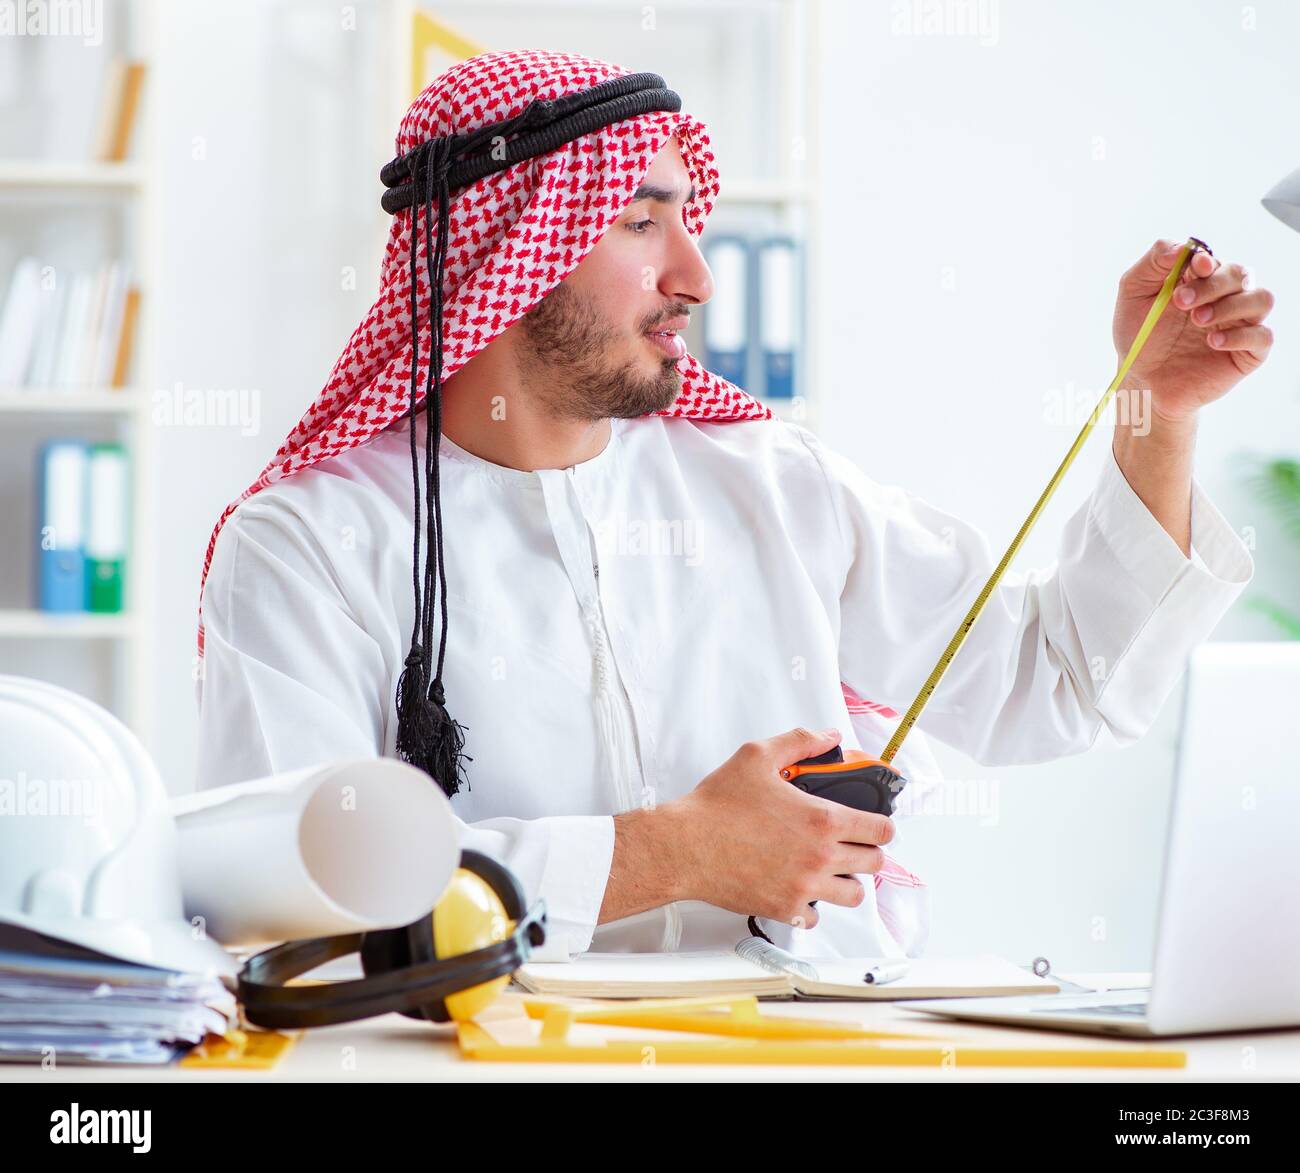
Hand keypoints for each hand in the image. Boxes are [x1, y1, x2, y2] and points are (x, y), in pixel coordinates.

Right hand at [671, 726, 894, 928]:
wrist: (684, 846)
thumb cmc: (716, 806)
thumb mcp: (758, 756)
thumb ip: (800, 742)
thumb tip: (828, 737)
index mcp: (822, 819)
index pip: (881, 830)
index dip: (882, 825)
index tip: (874, 824)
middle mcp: (820, 857)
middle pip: (875, 863)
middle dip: (868, 851)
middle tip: (850, 844)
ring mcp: (804, 886)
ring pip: (853, 895)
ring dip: (846, 881)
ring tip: (829, 868)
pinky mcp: (784, 908)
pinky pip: (816, 917)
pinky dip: (812, 906)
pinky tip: (798, 887)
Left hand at [1111, 239, 1274, 423]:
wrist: (1141, 381)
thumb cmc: (1138, 337)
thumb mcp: (1133, 295)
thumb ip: (1152, 265)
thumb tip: (1179, 246)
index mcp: (1200, 281)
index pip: (1214, 260)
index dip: (1207, 261)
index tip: (1194, 268)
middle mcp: (1225, 298)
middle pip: (1240, 274)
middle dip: (1213, 284)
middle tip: (1181, 302)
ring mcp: (1239, 324)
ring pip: (1262, 298)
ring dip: (1232, 305)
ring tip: (1198, 320)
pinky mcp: (1247, 353)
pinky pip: (1263, 336)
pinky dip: (1241, 336)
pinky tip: (1213, 343)